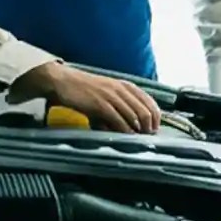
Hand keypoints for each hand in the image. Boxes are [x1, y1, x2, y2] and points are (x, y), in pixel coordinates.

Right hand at [9, 62, 160, 133]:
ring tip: (138, 139)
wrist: (64, 82)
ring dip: (138, 130)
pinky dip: (124, 130)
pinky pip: (118, 120)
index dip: (156, 117)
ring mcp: (111, 96)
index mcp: (125, 85)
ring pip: (134, 116)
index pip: (150, 102)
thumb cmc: (85, 89)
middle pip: (145, 111)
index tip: (155, 128)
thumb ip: (121, 105)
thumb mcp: (107, 93)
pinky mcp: (100, 105)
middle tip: (147, 137)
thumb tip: (133, 124)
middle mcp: (121, 90)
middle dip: (149, 127)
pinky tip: (125, 136)